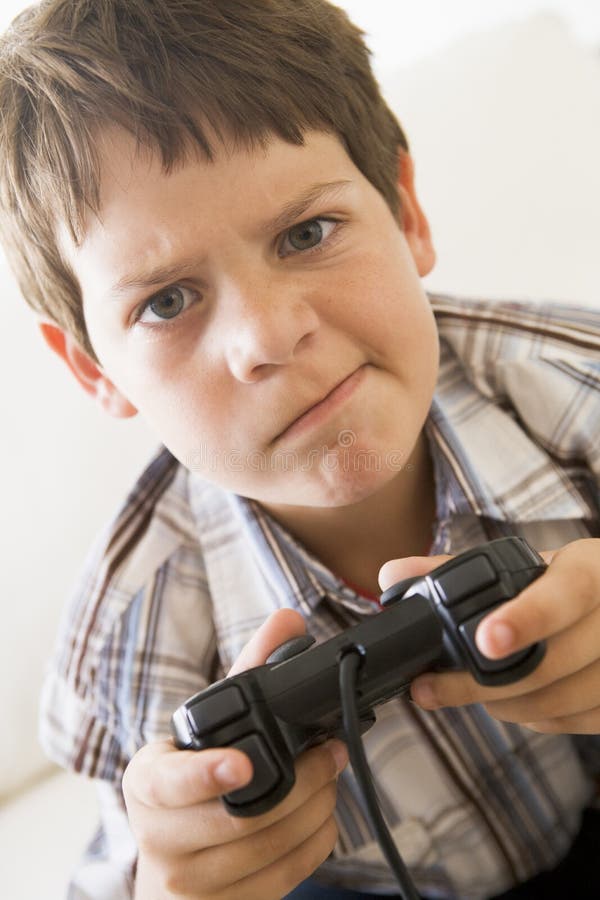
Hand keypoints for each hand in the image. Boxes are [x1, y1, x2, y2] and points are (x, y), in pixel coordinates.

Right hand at [123, 609, 347, 898]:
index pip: (170, 783)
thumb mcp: (211, 724)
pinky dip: (315, 841)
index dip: (206, 774)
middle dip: (301, 781)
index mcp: (149, 782)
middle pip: (242, 818)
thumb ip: (249, 668)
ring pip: (270, 848)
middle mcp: (160, 836)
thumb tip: (289, 620)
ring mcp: (190, 880)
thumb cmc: (193, 782)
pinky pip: (284, 877)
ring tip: (331, 774)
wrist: (174, 860)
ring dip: (317, 807)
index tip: (243, 764)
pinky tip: (321, 814)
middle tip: (331, 752)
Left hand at [379, 538, 599, 733]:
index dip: (525, 620)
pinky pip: (573, 723)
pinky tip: (514, 701)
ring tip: (470, 691)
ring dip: (502, 705)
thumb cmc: (563, 583)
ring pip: (559, 703)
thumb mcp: (524, 564)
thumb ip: (455, 568)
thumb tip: (391, 575)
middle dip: (481, 683)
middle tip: (430, 688)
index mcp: (591, 571)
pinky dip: (533, 717)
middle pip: (551, 664)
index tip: (485, 641)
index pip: (564, 596)